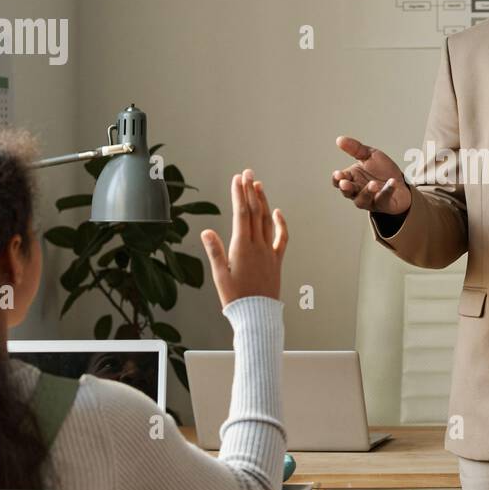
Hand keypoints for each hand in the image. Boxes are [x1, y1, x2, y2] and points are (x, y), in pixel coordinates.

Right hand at [200, 170, 287, 305]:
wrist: (257, 315)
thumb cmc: (236, 299)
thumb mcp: (220, 276)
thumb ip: (214, 251)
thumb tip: (207, 232)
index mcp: (242, 247)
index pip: (241, 214)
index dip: (240, 194)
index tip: (237, 179)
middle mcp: (258, 246)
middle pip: (255, 212)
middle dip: (250, 191)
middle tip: (247, 173)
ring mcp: (269, 252)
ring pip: (267, 221)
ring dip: (263, 202)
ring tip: (258, 186)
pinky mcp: (277, 261)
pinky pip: (281, 238)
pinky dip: (280, 224)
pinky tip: (277, 213)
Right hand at [331, 135, 411, 214]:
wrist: (401, 182)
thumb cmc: (381, 171)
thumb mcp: (369, 155)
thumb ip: (355, 148)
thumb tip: (339, 139)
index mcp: (352, 179)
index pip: (338, 181)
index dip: (337, 178)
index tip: (339, 174)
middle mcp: (357, 192)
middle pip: (347, 192)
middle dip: (346, 188)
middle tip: (345, 183)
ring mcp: (370, 200)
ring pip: (363, 200)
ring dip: (367, 192)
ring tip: (373, 184)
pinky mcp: (384, 204)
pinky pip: (384, 199)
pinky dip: (388, 191)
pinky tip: (392, 182)